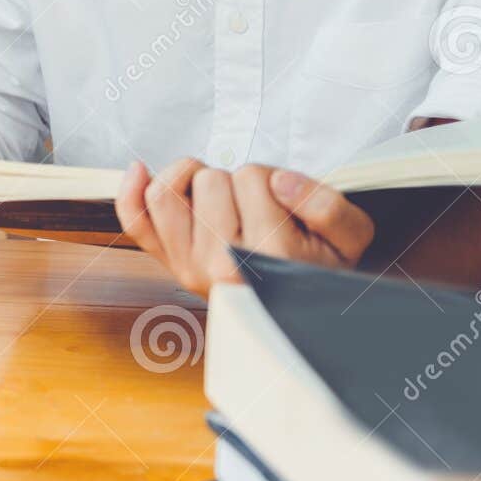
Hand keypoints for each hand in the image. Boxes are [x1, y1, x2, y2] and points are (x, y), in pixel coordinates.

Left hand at [115, 159, 375, 296]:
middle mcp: (219, 266)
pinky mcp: (169, 263)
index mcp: (267, 257)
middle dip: (234, 182)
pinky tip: (140, 169)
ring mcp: (187, 267)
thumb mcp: (349, 238)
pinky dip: (130, 190)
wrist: (295, 310)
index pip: (254, 177)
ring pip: (169, 190)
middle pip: (210, 179)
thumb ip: (327, 205)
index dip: (272, 178)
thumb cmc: (318, 266)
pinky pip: (135, 218)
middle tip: (256, 207)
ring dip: (193, 184)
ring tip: (222, 200)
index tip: (285, 203)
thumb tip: (279, 182)